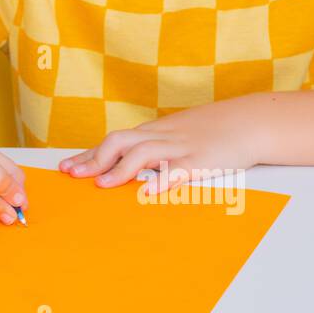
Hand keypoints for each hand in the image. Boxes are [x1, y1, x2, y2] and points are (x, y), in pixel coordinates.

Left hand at [58, 94, 266, 192]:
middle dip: (94, 158)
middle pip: (120, 141)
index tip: (65, 167)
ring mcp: (180, 147)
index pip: (112, 142)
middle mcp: (161, 137)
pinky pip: (178, 170)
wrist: (248, 121)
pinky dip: (161, 180)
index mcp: (152, 133)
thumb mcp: (174, 135)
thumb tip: (122, 165)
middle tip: (72, 175)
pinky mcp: (201, 160)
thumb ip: (151, 148)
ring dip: (120, 169)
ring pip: (144, 152)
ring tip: (102, 184)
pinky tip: (148, 191)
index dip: (88, 154)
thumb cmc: (209, 132)